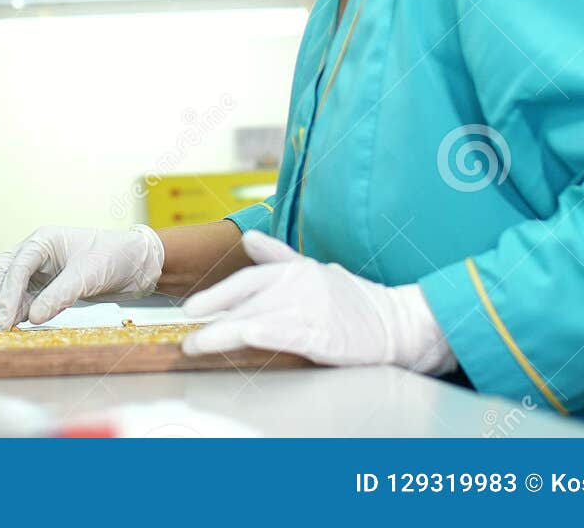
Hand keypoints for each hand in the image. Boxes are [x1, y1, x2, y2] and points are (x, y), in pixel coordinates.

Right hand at [0, 225, 163, 328]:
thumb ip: (59, 296)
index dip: (8, 293)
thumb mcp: (87, 276)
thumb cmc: (116, 257)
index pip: (16, 266)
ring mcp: (43, 268)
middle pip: (6, 272)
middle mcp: (39, 252)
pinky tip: (29, 323)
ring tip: (16, 327)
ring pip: (15, 286)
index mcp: (44, 240)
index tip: (5, 319)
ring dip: (13, 305)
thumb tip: (31, 318)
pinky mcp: (51, 285)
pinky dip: (25, 310)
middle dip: (4, 297)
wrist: (138, 265)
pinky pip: (28, 297)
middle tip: (6, 325)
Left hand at [181, 230, 456, 374]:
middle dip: (212, 311)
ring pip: (257, 316)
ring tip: (196, 345)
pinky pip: (284, 332)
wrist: (397, 322)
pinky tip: (241, 337)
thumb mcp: (315, 270)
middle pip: (245, 297)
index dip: (217, 293)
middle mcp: (300, 284)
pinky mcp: (324, 334)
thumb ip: (279, 256)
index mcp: (296, 269)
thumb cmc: (353, 300)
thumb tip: (250, 238)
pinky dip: (260, 333)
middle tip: (185, 324)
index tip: (191, 308)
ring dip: (222, 331)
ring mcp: (311, 308)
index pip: (247, 279)